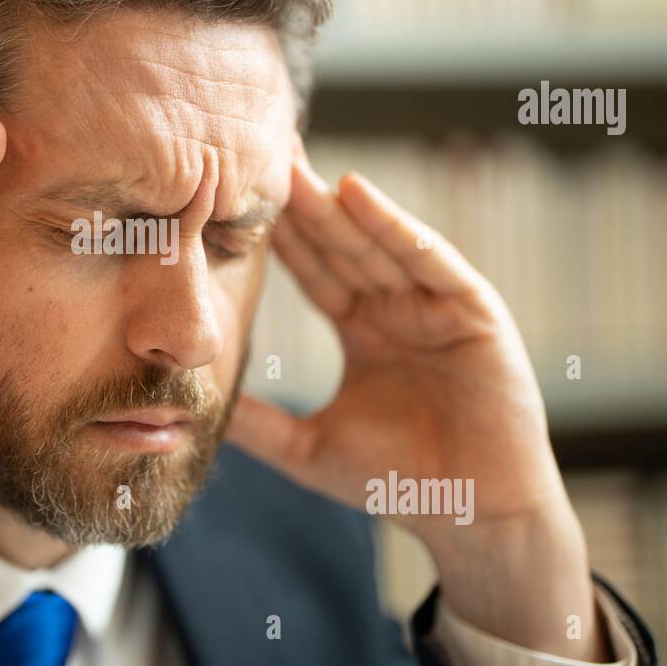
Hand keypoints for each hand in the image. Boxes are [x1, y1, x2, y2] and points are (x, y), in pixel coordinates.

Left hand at [229, 138, 608, 659]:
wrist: (474, 516)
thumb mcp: (309, 446)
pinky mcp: (472, 312)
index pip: (311, 268)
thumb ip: (257, 423)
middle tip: (256, 149)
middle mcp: (397, 307)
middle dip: (299, 200)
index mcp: (363, 328)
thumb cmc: (401, 483)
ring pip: (375, 243)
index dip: (277, 233)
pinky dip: (393, 227)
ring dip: (334, 202)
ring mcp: (435, 305)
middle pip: (339, 243)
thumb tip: (192, 406)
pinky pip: (427, 261)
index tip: (235, 196)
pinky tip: (355, 194)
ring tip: (290, 161)